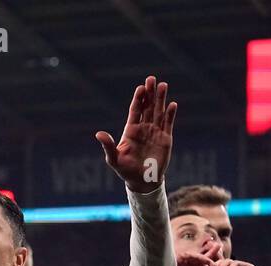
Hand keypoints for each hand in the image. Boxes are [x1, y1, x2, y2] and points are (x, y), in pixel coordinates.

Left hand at [96, 76, 177, 191]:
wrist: (141, 182)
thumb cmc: (125, 171)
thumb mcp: (114, 159)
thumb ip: (108, 145)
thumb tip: (99, 134)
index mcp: (131, 130)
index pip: (135, 110)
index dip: (138, 99)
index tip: (140, 88)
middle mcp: (144, 128)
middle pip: (148, 107)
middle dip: (149, 93)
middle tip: (151, 79)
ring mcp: (155, 132)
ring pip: (159, 112)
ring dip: (161, 99)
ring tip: (163, 85)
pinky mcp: (165, 139)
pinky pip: (168, 124)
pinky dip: (170, 114)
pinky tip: (172, 104)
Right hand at [166, 251, 215, 265]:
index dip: (211, 264)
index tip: (220, 263)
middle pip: (201, 258)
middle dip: (211, 252)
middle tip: (220, 246)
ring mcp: (184, 262)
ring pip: (198, 255)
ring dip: (207, 255)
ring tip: (217, 253)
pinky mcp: (179, 259)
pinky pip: (192, 256)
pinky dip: (201, 258)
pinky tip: (208, 261)